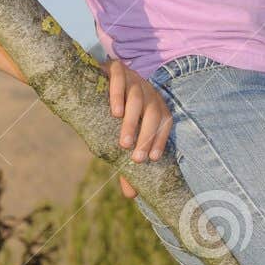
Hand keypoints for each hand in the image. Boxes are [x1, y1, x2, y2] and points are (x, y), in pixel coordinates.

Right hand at [103, 57, 172, 197]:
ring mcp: (134, 78)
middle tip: (136, 158)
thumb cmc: (113, 114)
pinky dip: (118, 95)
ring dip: (132, 122)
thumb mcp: (121, 136)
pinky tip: (115, 112)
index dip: (161, 140)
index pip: (166, 123)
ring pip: (138, 99)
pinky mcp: (116, 67)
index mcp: (156, 105)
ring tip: (123, 142)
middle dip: (147, 137)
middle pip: (153, 113)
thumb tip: (130, 196)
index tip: (152, 158)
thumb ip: (126, 160)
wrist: (98, 76)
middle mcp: (149, 91)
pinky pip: (120, 79)